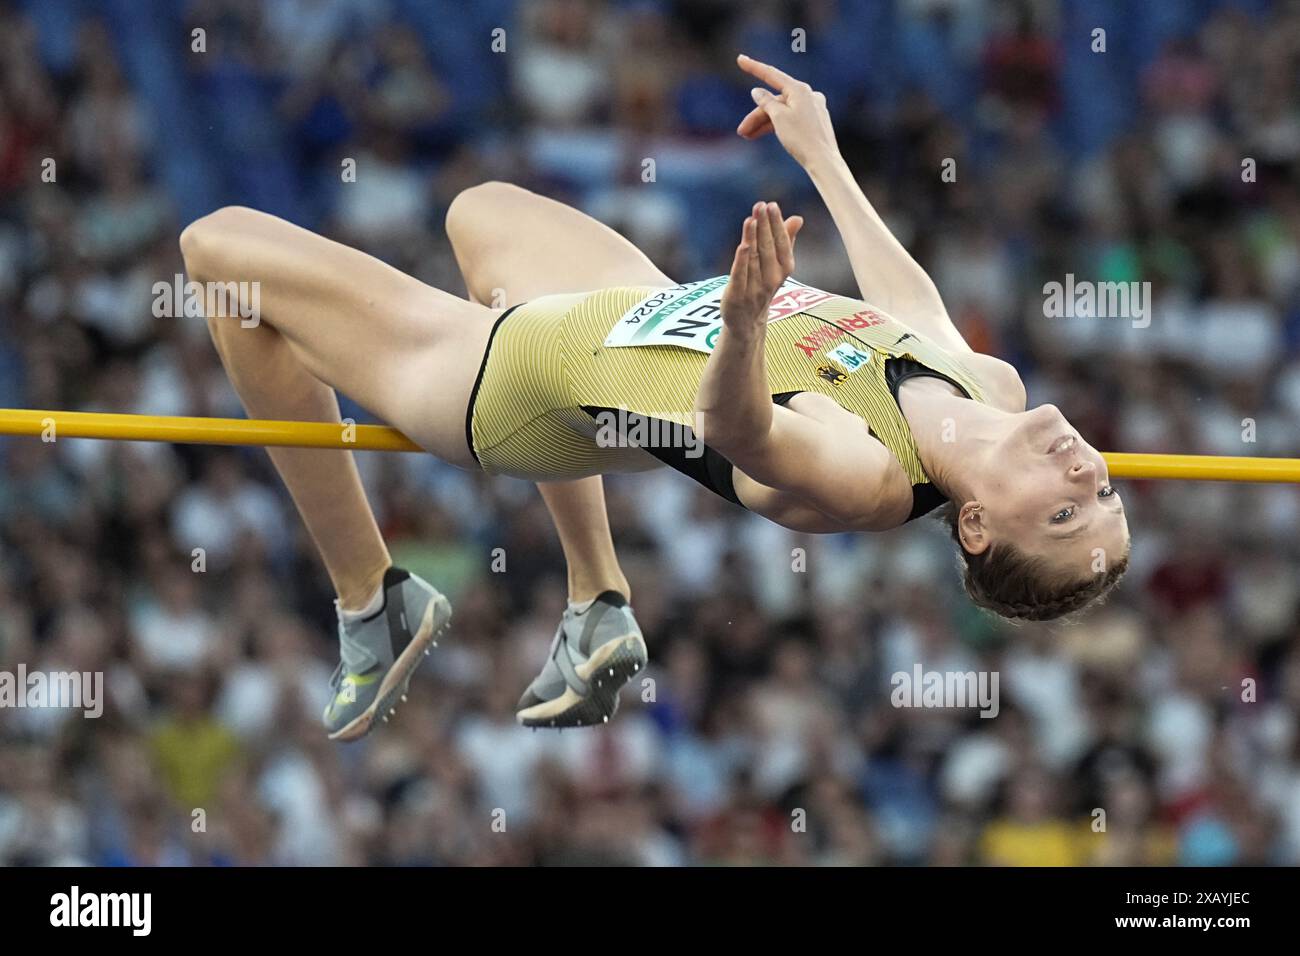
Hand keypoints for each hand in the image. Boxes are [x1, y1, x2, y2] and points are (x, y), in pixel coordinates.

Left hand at [720, 201, 802, 335]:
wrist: (747, 322)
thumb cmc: (762, 286)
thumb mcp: (776, 265)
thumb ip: (786, 241)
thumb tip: (798, 218)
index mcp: (783, 270)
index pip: (782, 244)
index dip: (777, 225)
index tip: (772, 206)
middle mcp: (772, 280)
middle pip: (768, 249)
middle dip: (765, 227)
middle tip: (761, 205)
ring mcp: (755, 290)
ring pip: (754, 260)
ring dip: (753, 238)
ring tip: (752, 217)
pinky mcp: (737, 297)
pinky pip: (740, 276)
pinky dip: (742, 262)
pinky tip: (743, 245)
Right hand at [735, 54, 838, 168]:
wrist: (823, 161)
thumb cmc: (802, 139)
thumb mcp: (779, 118)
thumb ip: (766, 102)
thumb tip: (757, 91)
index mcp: (800, 89)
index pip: (772, 75)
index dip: (754, 68)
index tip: (740, 59)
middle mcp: (808, 95)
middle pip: (774, 101)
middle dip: (756, 115)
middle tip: (741, 131)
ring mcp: (812, 108)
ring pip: (781, 112)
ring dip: (764, 123)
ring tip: (748, 136)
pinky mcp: (814, 121)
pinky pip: (790, 119)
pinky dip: (777, 125)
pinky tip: (764, 133)